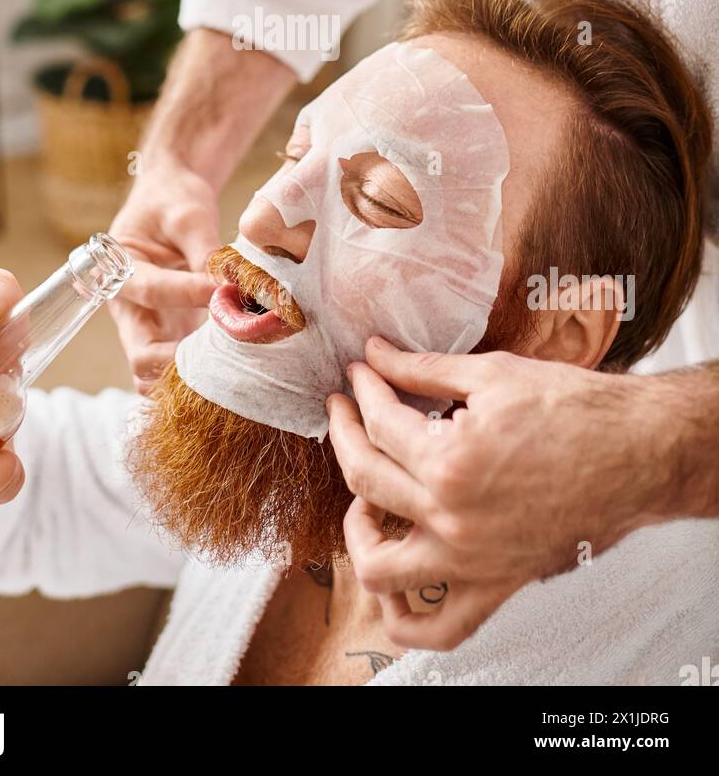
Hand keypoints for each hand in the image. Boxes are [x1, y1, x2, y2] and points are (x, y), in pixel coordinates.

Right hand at [108, 156, 218, 392]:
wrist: (169, 201)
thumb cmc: (172, 202)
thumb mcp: (188, 215)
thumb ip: (205, 250)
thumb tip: (230, 286)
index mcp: (120, 271)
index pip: (151, 291)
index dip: (188, 293)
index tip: (225, 291)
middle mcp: (129, 309)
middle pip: (141, 356)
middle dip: (181, 363)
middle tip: (226, 351)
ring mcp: (147, 329)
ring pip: (154, 376)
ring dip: (190, 375)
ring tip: (231, 359)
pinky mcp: (169, 337)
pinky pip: (174, 371)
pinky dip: (199, 375)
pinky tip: (233, 361)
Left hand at [326, 337, 669, 650]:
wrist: (638, 453)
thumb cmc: (577, 412)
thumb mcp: (493, 375)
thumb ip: (423, 369)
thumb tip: (376, 353)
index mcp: (449, 462)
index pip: (379, 422)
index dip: (364, 389)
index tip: (360, 372)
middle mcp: (453, 519)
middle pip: (365, 479)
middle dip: (343, 432)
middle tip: (344, 409)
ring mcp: (472, 561)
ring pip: (380, 569)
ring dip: (355, 532)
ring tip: (360, 499)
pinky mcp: (497, 584)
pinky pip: (440, 627)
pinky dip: (404, 618)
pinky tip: (393, 584)